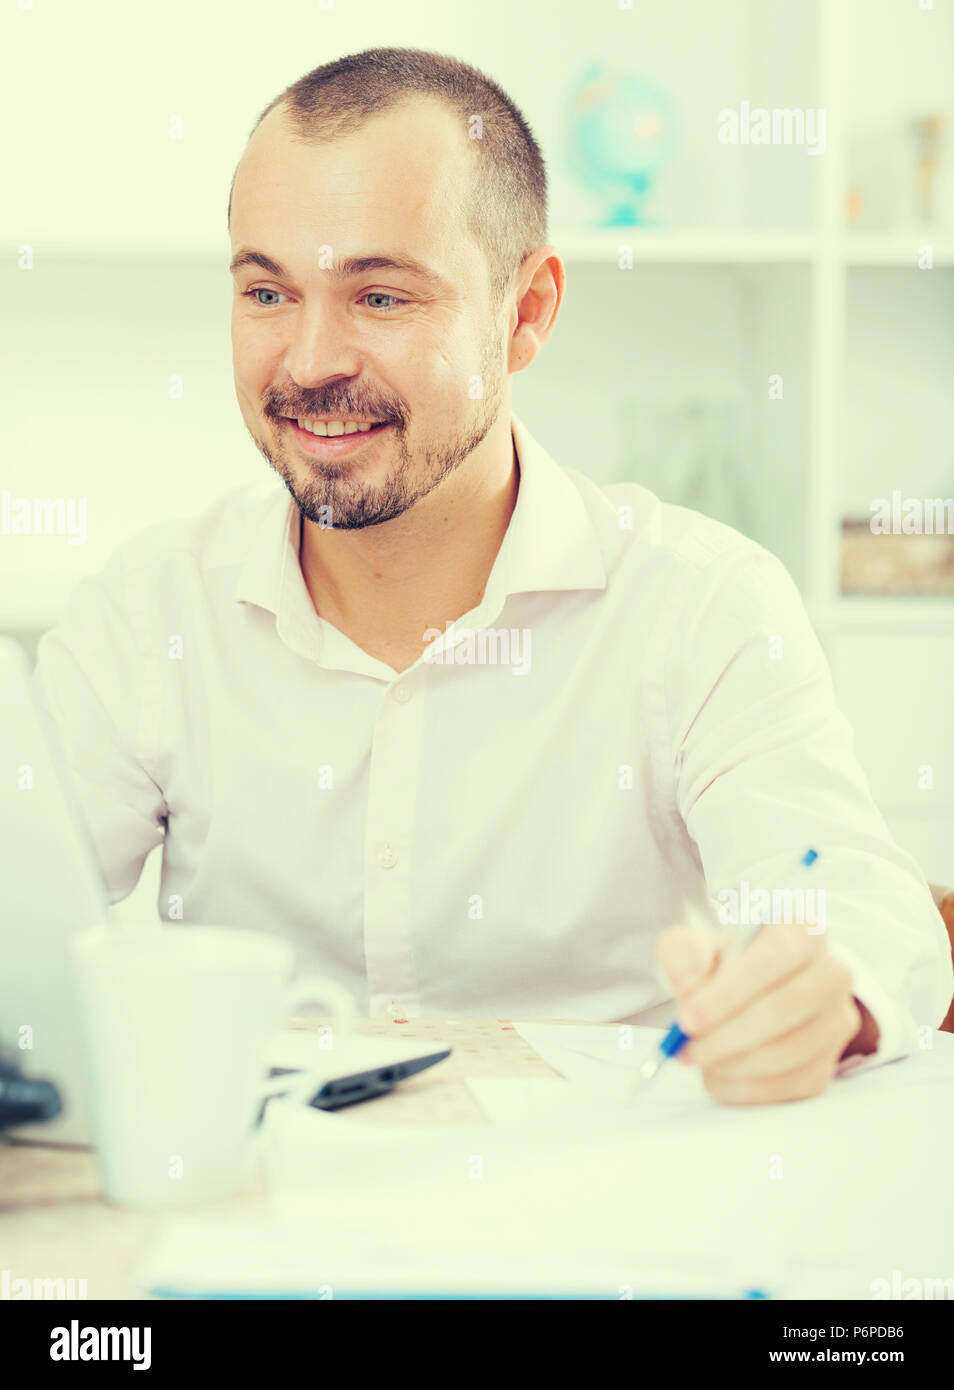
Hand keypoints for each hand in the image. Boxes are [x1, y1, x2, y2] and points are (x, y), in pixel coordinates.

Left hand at [655, 922, 874, 1104]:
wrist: (748, 994)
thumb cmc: (723, 965)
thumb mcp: (694, 945)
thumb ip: (683, 953)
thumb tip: (688, 983)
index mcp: (802, 931)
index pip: (775, 955)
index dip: (730, 991)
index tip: (688, 1017)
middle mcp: (831, 974)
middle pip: (783, 1009)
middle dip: (724, 1035)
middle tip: (684, 1045)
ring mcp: (836, 1023)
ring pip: (784, 1053)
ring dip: (729, 1063)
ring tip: (695, 1055)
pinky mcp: (827, 1065)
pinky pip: (785, 1086)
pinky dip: (742, 1088)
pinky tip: (716, 1073)